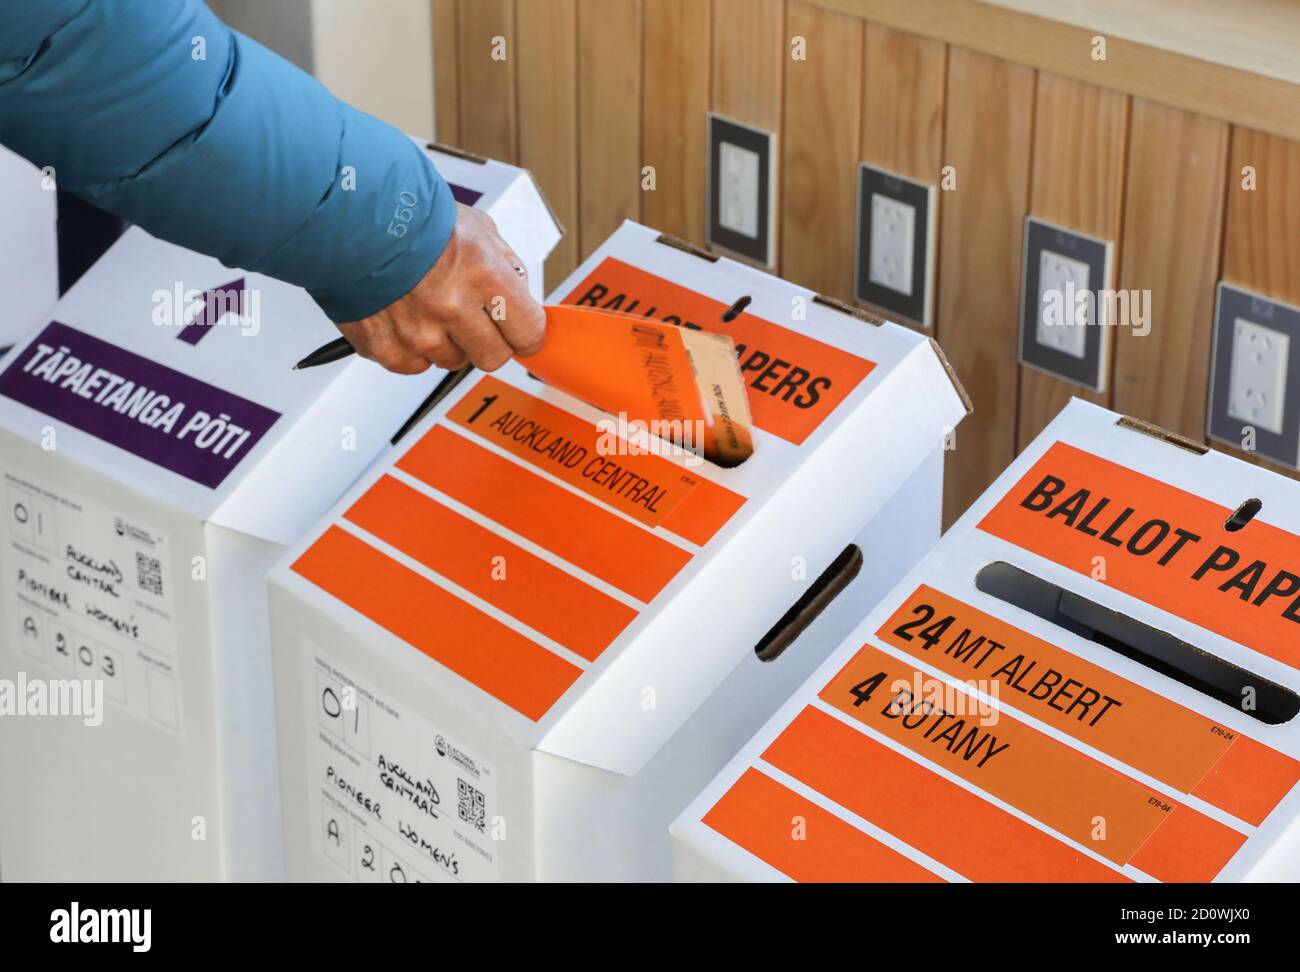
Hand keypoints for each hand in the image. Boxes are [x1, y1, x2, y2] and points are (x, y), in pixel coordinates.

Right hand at [335, 203, 545, 373]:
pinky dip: (411, 347)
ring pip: (453, 361)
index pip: (529, 332)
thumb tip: (520, 293)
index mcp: (483, 274)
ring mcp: (418, 332)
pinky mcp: (386, 347)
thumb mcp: (476, 226)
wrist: (348, 217)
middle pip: (494, 357)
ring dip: (447, 341)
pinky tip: (403, 315)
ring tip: (429, 306)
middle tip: (474, 319)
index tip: (521, 329)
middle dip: (490, 341)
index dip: (526, 331)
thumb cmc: (411, 217)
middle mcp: (452, 307)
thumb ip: (505, 264)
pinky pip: (414, 365)